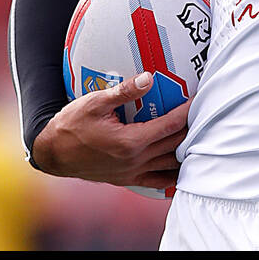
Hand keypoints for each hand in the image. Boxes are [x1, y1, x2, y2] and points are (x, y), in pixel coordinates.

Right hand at [32, 71, 187, 190]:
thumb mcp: (94, 102)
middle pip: (176, 144)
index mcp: (131, 141)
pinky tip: (182, 170)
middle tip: (206, 113)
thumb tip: (148, 78)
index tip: (200, 99)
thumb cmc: (71, 125)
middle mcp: (135, 160)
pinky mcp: (127, 179)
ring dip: (186, 151)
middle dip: (193, 129)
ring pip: (170, 165)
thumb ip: (123, 91)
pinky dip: (172, 176)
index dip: (189, 111)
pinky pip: (156, 181)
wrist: (53, 153)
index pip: (171, 124)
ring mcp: (132, 172)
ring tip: (200, 137)